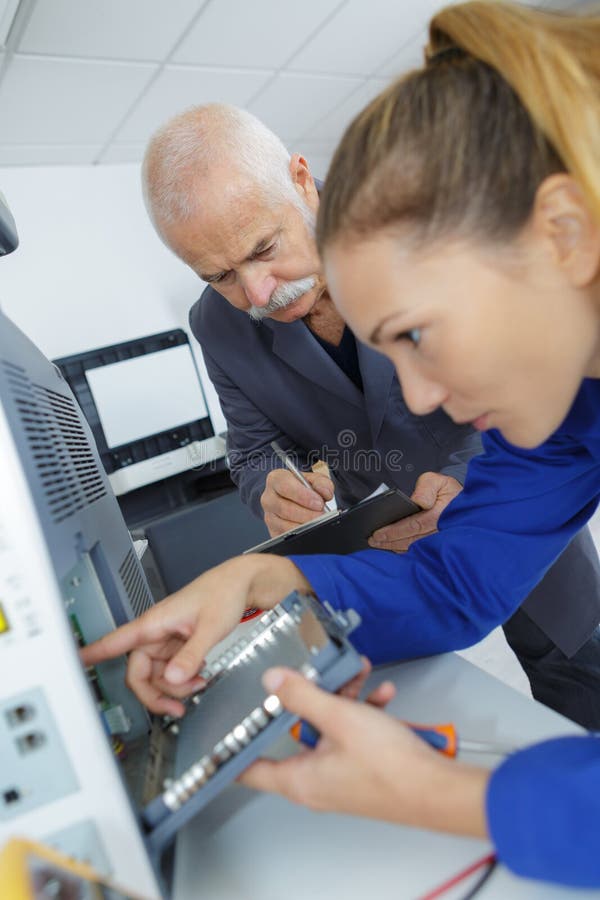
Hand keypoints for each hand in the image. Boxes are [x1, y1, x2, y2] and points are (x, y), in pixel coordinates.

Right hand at [80, 554, 310, 716]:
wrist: (241, 583)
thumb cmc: (224, 592)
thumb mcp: (211, 626)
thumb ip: (192, 654)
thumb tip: (173, 678)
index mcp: (154, 623)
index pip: (115, 642)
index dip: (93, 655)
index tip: (74, 665)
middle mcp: (156, 632)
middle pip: (139, 673)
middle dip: (156, 693)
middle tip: (177, 707)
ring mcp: (167, 640)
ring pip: (156, 675)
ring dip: (174, 688)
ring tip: (199, 685)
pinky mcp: (179, 644)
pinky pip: (171, 670)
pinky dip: (184, 679)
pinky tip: (200, 677)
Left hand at [241, 668, 488, 836]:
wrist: (437, 788)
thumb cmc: (390, 767)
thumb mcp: (340, 718)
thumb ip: (302, 696)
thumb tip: (272, 682)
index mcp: (300, 779)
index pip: (250, 770)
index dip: (232, 750)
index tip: (221, 732)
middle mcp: (316, 782)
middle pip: (295, 734)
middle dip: (305, 699)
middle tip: (306, 676)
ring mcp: (340, 776)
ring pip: (329, 729)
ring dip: (341, 698)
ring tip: (356, 675)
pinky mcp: (363, 768)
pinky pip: (353, 734)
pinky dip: (363, 711)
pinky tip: (379, 693)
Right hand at [261, 469, 334, 536]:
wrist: (296, 502)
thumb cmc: (304, 489)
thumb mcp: (314, 481)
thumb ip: (321, 483)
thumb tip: (325, 492)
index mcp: (276, 479)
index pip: (285, 486)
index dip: (303, 495)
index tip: (318, 503)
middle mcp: (268, 498)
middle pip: (285, 508)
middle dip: (307, 514)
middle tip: (322, 515)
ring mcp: (269, 517)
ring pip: (285, 525)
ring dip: (305, 525)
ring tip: (319, 523)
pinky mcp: (273, 532)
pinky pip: (286, 537)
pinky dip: (301, 535)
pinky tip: (311, 530)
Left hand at [369, 472, 461, 551]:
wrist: (467, 505)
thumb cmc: (449, 493)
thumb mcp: (439, 482)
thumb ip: (426, 488)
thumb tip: (418, 502)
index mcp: (442, 514)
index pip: (414, 525)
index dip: (395, 531)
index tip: (378, 534)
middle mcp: (442, 532)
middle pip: (412, 541)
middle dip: (390, 542)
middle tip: (373, 541)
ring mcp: (442, 542)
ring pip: (415, 549)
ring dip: (395, 548)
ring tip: (378, 545)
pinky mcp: (440, 548)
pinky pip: (421, 552)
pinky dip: (405, 552)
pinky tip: (392, 549)